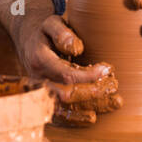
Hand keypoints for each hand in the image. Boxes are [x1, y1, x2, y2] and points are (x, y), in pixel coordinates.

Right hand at [0, 0, 120, 125]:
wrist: (26, 40)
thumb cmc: (44, 30)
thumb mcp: (51, 23)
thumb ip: (62, 33)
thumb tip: (77, 49)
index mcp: (39, 60)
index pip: (65, 75)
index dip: (88, 76)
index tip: (107, 69)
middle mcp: (37, 80)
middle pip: (66, 95)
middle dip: (93, 93)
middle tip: (114, 86)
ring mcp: (39, 92)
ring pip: (64, 108)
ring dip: (91, 108)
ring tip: (115, 103)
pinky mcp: (43, 99)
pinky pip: (58, 115)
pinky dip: (76, 118)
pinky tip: (94, 116)